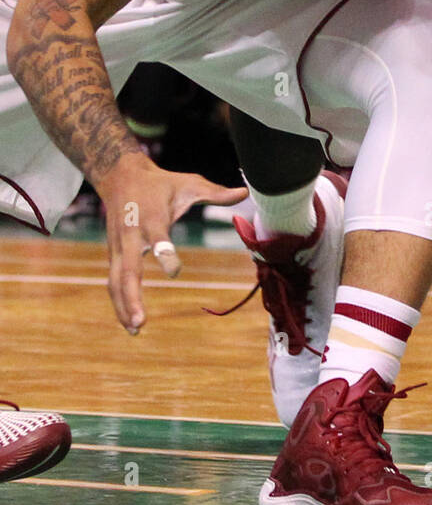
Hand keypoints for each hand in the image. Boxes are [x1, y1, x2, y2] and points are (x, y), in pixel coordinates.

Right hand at [96, 151, 247, 333]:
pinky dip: (118, 302)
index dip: (164, 253)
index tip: (175, 271)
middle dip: (132, 296)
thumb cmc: (160, 183)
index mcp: (152, 217)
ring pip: (116, 280)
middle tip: (141, 321)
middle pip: (128, 269)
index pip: (158, 237)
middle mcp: (131, 234)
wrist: (119, 175)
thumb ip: (215, 193)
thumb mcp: (189, 183)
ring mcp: (118, 246)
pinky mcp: (113, 253)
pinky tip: (129, 322)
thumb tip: (245, 192)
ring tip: (136, 330)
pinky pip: (113, 281)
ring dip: (123, 306)